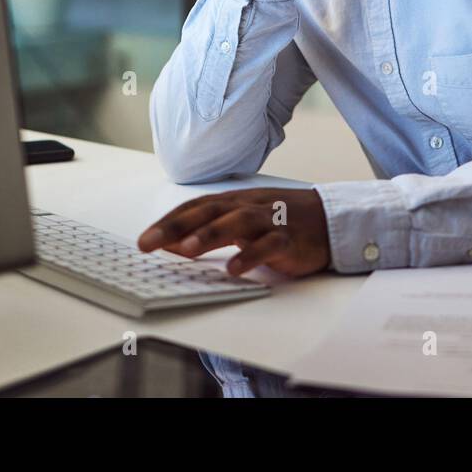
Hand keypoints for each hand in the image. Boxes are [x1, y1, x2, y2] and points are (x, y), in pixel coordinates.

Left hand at [137, 187, 331, 277]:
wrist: (327, 218)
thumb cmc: (276, 221)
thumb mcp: (238, 223)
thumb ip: (204, 231)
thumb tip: (168, 242)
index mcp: (232, 202)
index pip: (194, 208)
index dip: (167, 222)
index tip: (144, 240)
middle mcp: (247, 206)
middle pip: (208, 211)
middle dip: (176, 227)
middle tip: (149, 243)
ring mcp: (269, 220)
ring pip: (237, 222)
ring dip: (210, 235)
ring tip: (186, 252)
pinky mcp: (289, 239)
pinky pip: (268, 245)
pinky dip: (251, 255)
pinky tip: (234, 269)